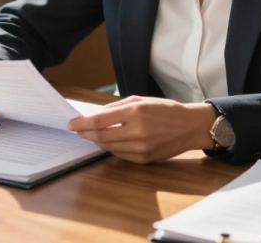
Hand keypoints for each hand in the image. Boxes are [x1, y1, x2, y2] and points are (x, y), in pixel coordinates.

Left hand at [67, 95, 216, 163]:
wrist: (189, 127)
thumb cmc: (165, 110)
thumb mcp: (141, 100)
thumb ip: (117, 107)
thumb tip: (95, 115)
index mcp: (135, 113)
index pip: (99, 121)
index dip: (82, 123)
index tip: (71, 123)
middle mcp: (136, 131)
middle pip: (100, 136)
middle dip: (85, 133)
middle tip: (76, 130)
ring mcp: (140, 148)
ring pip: (108, 147)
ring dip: (96, 141)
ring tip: (90, 135)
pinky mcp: (143, 159)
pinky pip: (120, 155)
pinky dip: (111, 148)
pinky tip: (108, 142)